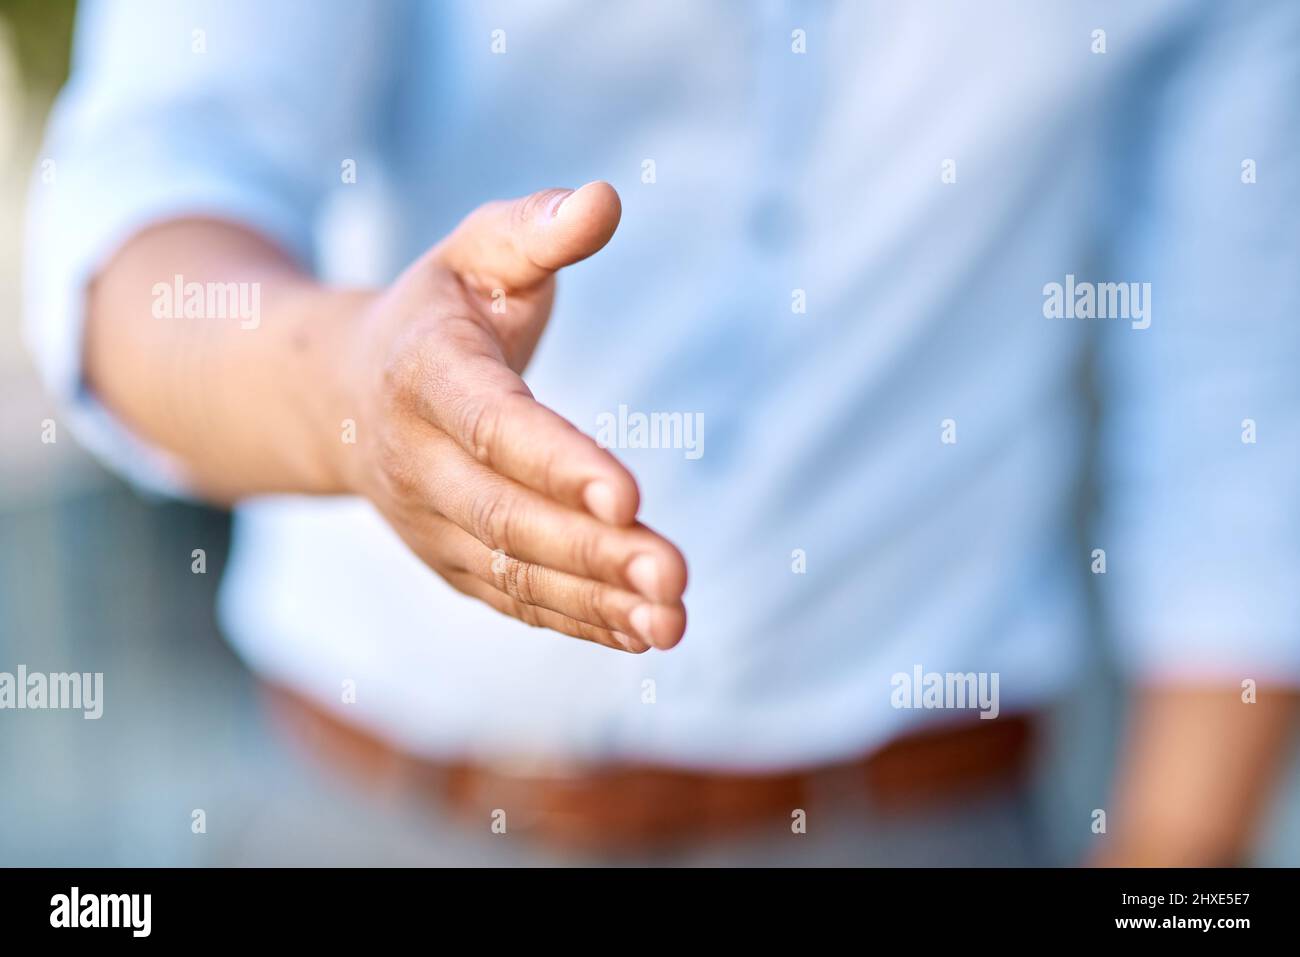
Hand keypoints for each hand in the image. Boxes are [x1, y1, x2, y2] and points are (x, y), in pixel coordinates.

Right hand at [337, 182, 686, 653]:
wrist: (343, 394)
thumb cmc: (437, 312)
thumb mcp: (476, 252)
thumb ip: (536, 230)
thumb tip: (605, 198)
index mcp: (426, 374)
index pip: (493, 425)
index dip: (557, 462)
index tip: (630, 495)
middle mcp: (417, 460)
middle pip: (506, 516)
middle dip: (592, 550)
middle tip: (673, 576)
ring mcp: (430, 522)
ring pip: (513, 572)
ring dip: (594, 600)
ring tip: (671, 620)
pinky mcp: (452, 561)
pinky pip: (514, 600)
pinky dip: (577, 620)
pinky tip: (640, 633)